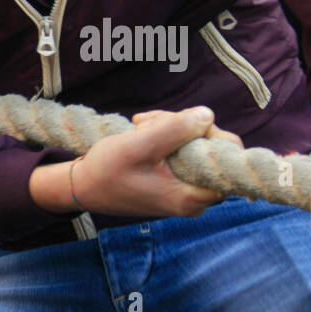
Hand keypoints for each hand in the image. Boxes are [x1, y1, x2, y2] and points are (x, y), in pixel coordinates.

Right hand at [31, 106, 236, 216]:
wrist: (82, 187)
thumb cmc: (105, 171)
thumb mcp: (138, 146)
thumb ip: (175, 129)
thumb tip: (209, 114)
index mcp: (191, 197)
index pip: (228, 160)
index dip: (211, 134)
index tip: (183, 124)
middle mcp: (194, 197)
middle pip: (211, 148)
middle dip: (184, 126)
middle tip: (150, 120)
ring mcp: (185, 189)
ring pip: (195, 145)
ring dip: (170, 127)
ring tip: (140, 124)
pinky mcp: (175, 181)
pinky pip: (183, 150)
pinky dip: (165, 136)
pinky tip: (142, 130)